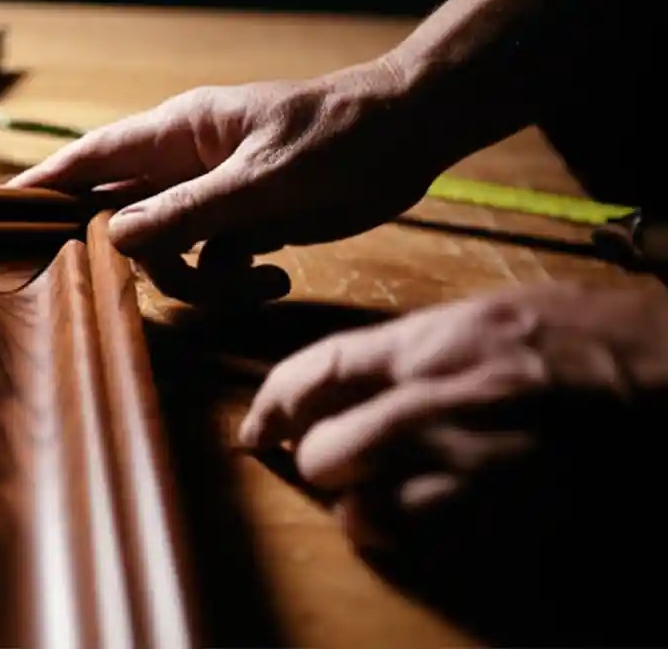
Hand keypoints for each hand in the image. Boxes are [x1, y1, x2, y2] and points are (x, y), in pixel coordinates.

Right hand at [6, 57, 458, 304]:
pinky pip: (212, 266)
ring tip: (255, 281)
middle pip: (124, 221)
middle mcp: (184, 166)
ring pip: (168, 255)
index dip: (44, 188)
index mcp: (177, 135)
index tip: (1, 219)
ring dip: (203, 283)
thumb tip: (116, 239)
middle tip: (170, 282)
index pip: (90, 160)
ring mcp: (213, 197)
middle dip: (141, 261)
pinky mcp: (244, 224)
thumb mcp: (262, 180)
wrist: (409, 136)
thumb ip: (187, 212)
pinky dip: (237, 283)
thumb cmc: (337, 136)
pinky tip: (278, 278)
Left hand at [239, 281, 667, 560]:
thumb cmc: (599, 338)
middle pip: (325, 450)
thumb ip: (422, 347)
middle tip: (331, 461)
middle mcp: (442, 400)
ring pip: (361, 507)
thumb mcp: (498, 316)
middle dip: (317, 463)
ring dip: (356, 506)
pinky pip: (420, 541)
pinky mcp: (509, 513)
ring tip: (375, 493)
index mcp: (437, 340)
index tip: (257, 428)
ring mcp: (476, 464)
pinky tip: (415, 521)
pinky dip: (401, 537)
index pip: (319, 370)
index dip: (273, 404)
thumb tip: (359, 378)